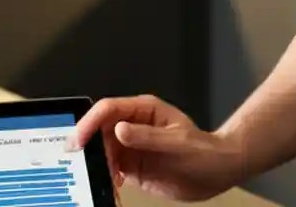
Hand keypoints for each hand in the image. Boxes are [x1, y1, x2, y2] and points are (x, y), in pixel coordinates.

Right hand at [68, 95, 247, 202]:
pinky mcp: (131, 166)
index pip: (109, 110)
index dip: (90, 122)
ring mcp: (131, 146)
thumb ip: (148, 137)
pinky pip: (109, 169)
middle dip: (87, 145)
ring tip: (95, 176)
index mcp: (144, 110)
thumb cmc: (204, 151)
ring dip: (95, 163)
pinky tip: (108, 185)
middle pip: (99, 130)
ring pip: (100, 151)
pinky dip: (103, 177)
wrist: (216, 173)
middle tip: (80, 162)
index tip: (80, 139)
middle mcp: (134, 126)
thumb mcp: (177, 143)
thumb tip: (120, 130)